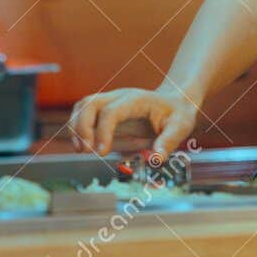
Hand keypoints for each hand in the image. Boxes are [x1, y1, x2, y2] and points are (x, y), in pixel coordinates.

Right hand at [69, 86, 199, 159]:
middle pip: (89, 103)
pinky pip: (84, 112)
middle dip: (81, 127)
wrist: (175, 101)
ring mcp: (110, 101)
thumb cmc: (177, 114)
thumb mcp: (181, 126)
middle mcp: (118, 97)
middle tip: (85, 151)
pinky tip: (84, 145)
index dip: (102, 132)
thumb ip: (169, 141)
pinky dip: (78, 127)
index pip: (110, 112)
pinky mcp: (106, 109)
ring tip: (81, 149)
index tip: (101, 153)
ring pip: (82, 106)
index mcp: (135, 100)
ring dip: (76, 127)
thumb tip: (156, 159)